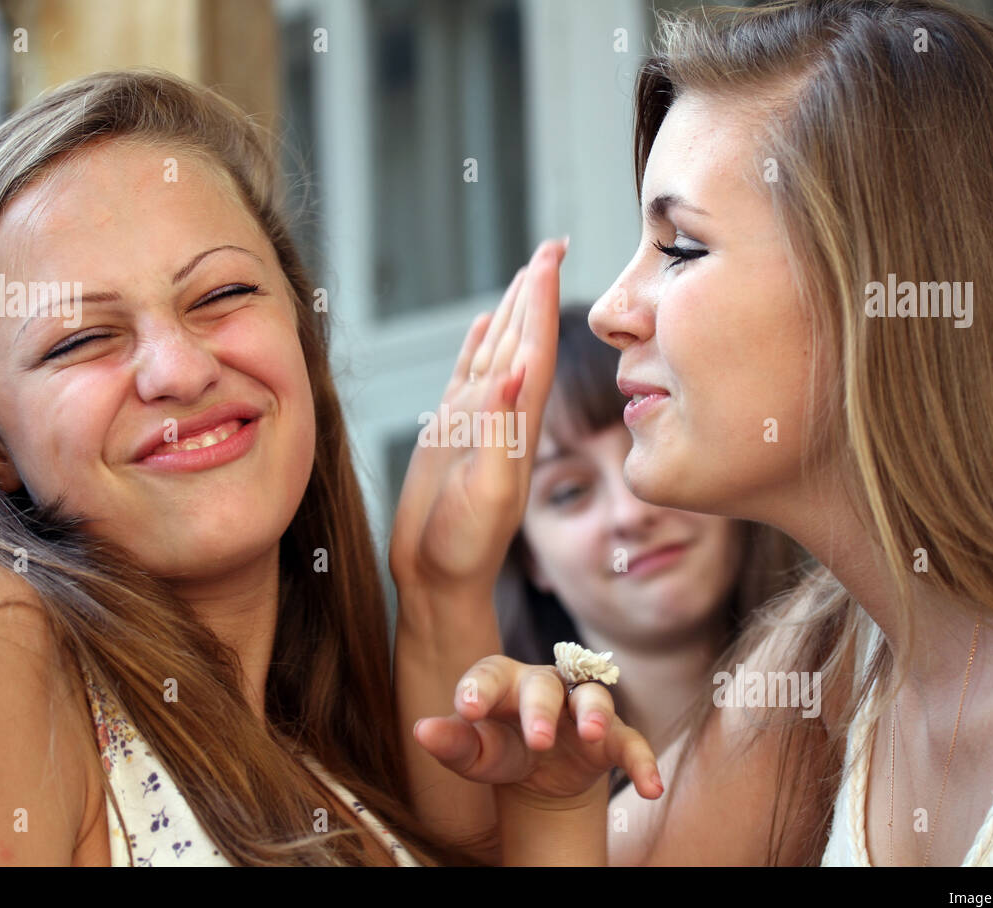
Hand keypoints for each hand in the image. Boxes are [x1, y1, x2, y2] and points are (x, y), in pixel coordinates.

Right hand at [389, 238, 565, 595]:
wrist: (439, 579)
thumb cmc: (463, 547)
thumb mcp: (486, 493)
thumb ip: (500, 434)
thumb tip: (514, 372)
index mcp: (517, 425)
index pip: (536, 350)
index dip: (544, 302)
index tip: (554, 255)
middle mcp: (503, 416)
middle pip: (523, 340)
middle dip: (535, 292)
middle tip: (550, 244)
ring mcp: (477, 422)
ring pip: (499, 352)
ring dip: (513, 312)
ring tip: (524, 273)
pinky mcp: (451, 432)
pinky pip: (469, 376)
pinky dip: (479, 346)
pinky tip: (486, 325)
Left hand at [413, 654, 664, 802]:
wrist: (540, 773)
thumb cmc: (500, 749)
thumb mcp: (475, 753)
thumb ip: (452, 743)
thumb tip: (422, 731)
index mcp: (503, 681)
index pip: (489, 674)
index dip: (479, 688)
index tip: (467, 708)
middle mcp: (546, 684)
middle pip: (544, 684)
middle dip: (540, 709)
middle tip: (536, 739)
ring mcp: (581, 708)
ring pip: (592, 696)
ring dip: (593, 713)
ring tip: (590, 733)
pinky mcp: (611, 736)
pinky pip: (630, 742)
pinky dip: (642, 762)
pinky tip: (652, 788)